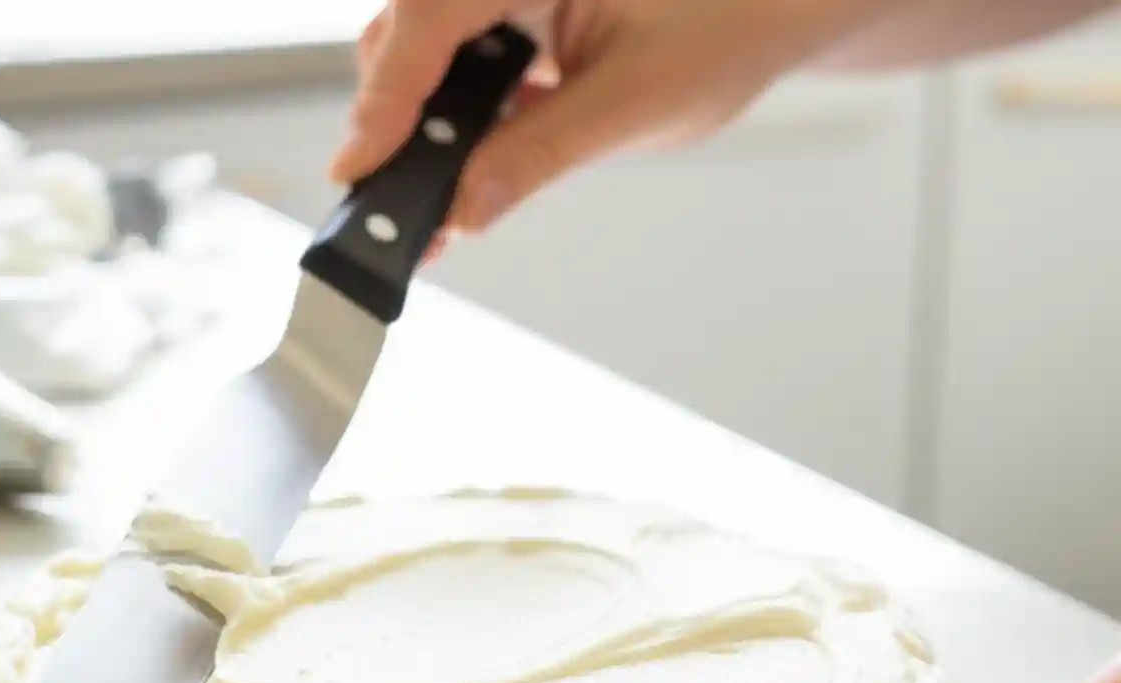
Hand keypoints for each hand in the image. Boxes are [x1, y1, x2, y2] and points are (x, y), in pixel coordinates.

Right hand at [331, 0, 899, 246]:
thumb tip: (462, 207)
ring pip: (427, 51)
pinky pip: (463, 62)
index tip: (359, 167)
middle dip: (397, 118)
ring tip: (436, 199)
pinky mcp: (517, 15)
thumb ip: (541, 151)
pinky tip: (470, 166)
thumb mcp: (638, 101)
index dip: (387, 99)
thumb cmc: (732, 22)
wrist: (778, 8)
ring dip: (427, 125)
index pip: (430, 18)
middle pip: (409, 33)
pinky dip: (460, 119)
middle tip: (397, 202)